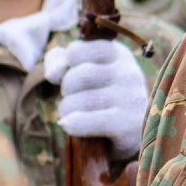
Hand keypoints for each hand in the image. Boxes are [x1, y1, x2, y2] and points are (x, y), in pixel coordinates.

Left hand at [44, 39, 149, 161]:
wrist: (132, 135)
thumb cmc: (102, 97)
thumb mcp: (84, 71)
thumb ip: (61, 62)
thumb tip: (53, 74)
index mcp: (119, 55)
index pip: (77, 51)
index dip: (67, 65)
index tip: (74, 73)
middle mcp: (129, 73)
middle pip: (76, 77)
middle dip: (67, 90)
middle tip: (76, 98)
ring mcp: (131, 98)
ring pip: (77, 101)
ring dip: (67, 111)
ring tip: (77, 114)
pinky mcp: (128, 125)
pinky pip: (86, 121)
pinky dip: (72, 125)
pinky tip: (71, 126)